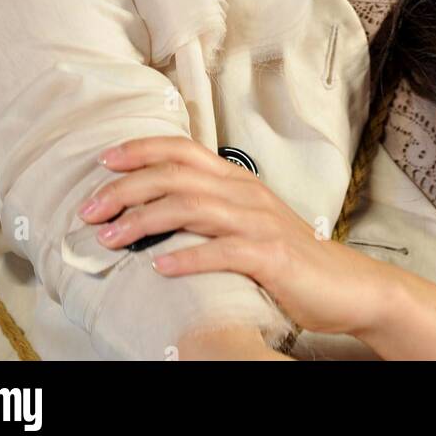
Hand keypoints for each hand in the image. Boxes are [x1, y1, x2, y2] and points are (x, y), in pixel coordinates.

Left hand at [77, 134, 389, 340]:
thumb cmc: (289, 258)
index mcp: (236, 181)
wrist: (347, 285)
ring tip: (110, 238)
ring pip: (191, 207)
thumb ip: (209, 210)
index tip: (103, 161)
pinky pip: (222, 251)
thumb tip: (156, 209)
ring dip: (144, 221)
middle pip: (176, 175)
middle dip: (126, 188)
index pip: (182, 149)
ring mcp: (258, 222)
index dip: (141, 150)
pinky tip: (159, 266)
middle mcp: (244, 193)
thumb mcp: (246, 223)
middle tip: (88, 210)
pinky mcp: (270, 256)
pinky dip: (187, 256)